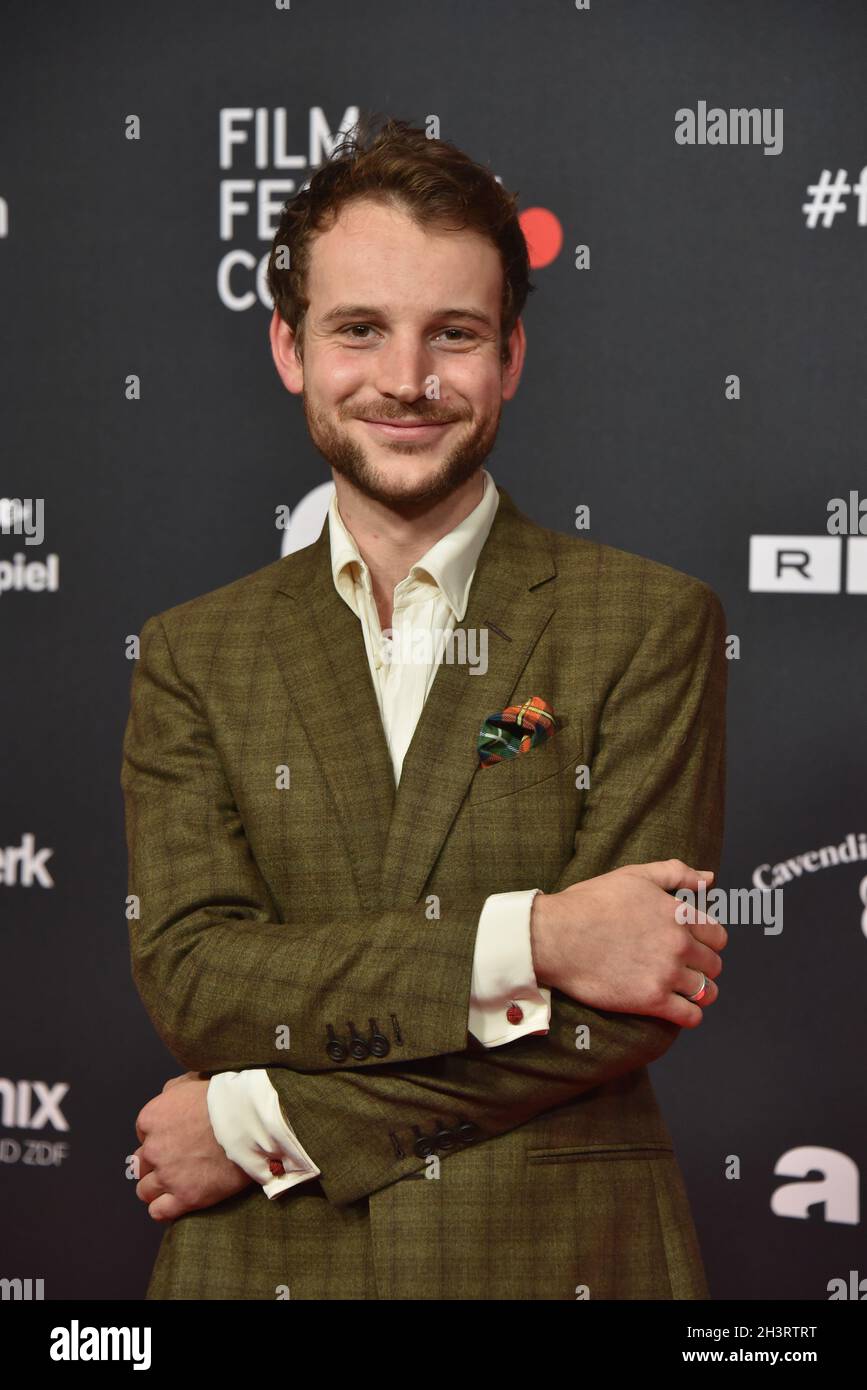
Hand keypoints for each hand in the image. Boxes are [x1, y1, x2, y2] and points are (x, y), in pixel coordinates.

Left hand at [134, 1072, 253, 1221]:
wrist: (250, 1120)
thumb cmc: (225, 1097)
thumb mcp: (193, 1080)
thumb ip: (173, 1091)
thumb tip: (168, 1096)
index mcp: (152, 1119)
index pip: (143, 1134)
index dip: (159, 1137)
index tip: (175, 1139)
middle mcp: (154, 1149)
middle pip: (140, 1164)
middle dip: (155, 1163)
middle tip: (177, 1161)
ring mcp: (168, 1175)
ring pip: (145, 1191)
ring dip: (157, 1187)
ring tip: (178, 1183)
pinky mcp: (186, 1197)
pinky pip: (159, 1211)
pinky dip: (164, 1208)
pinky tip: (177, 1201)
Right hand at [530, 859, 726, 1026]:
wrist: (556, 935)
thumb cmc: (591, 902)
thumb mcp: (635, 875)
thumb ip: (676, 872)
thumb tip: (709, 879)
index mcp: (678, 914)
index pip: (717, 935)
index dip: (708, 941)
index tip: (694, 946)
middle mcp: (678, 944)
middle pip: (714, 964)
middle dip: (704, 967)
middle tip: (685, 968)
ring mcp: (666, 974)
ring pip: (707, 992)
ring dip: (700, 992)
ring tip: (684, 990)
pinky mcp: (651, 1000)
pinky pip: (691, 1016)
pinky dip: (690, 1015)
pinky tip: (677, 1009)